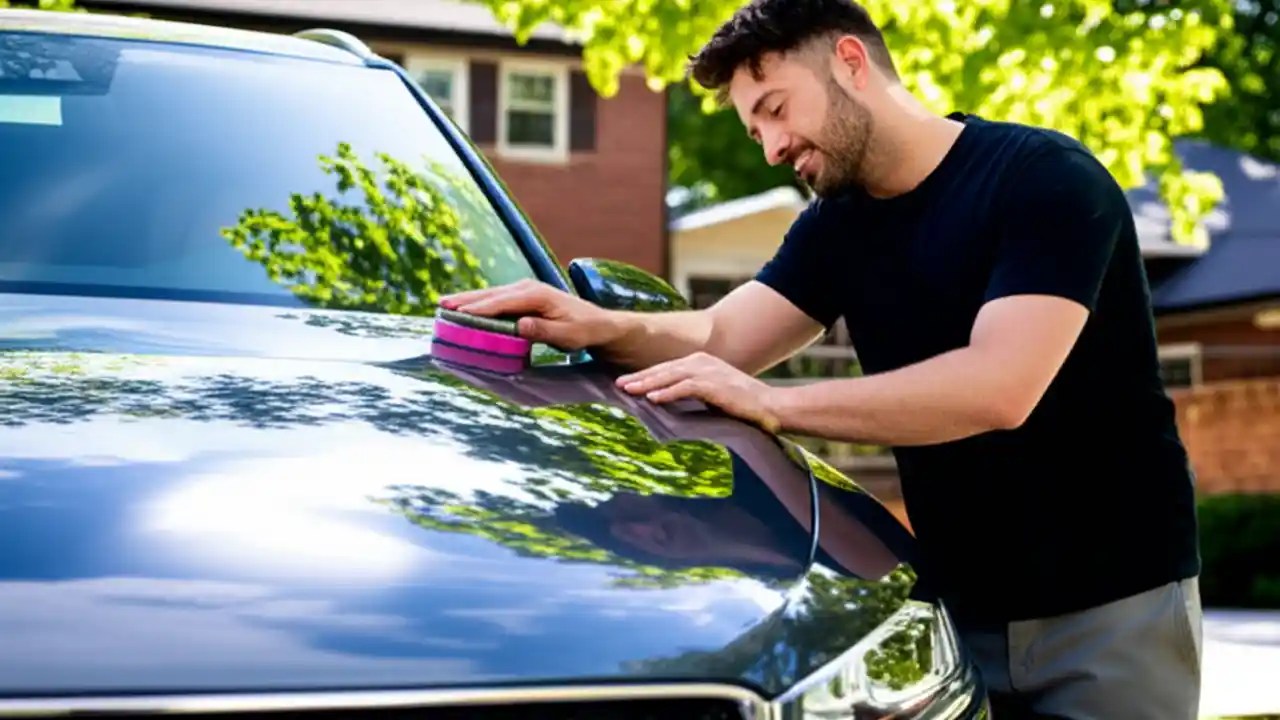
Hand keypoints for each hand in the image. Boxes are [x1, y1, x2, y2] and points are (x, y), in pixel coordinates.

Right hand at [440, 279, 625, 350]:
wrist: (599, 323)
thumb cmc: (584, 331)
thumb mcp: (567, 336)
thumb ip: (543, 331)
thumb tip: (520, 325)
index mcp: (537, 295)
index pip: (503, 302)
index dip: (480, 307)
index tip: (459, 312)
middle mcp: (529, 287)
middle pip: (492, 293)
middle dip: (467, 299)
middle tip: (442, 305)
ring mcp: (526, 290)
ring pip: (492, 294)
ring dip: (470, 299)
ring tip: (445, 304)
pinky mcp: (525, 296)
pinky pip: (498, 299)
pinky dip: (481, 302)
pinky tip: (466, 307)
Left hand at [616, 352, 783, 433]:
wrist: (768, 406)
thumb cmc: (739, 403)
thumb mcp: (710, 392)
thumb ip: (690, 391)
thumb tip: (666, 399)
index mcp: (699, 361)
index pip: (665, 368)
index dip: (644, 375)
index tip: (625, 383)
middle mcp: (701, 362)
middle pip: (663, 369)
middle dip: (639, 377)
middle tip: (618, 385)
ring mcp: (707, 371)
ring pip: (670, 376)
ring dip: (648, 383)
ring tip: (628, 390)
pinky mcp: (714, 384)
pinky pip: (685, 387)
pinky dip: (668, 392)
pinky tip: (653, 399)